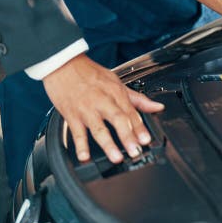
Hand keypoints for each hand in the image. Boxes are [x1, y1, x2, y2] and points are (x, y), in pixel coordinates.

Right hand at [43, 54, 164, 162]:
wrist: (63, 65)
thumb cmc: (90, 74)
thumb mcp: (117, 82)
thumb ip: (138, 98)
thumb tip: (157, 107)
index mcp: (116, 93)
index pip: (131, 113)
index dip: (140, 127)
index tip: (146, 140)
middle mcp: (102, 101)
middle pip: (118, 120)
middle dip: (127, 137)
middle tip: (135, 151)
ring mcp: (86, 109)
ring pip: (99, 128)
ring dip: (108, 144)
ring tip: (116, 157)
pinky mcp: (71, 115)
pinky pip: (77, 132)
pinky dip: (80, 145)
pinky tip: (85, 156)